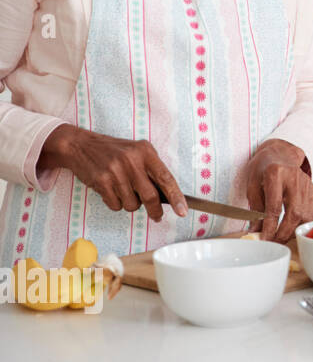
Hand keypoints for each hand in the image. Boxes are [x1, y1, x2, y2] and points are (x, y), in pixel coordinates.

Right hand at [37, 124, 185, 221]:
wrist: (80, 145)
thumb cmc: (113, 152)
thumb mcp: (136, 152)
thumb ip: (151, 170)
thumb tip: (168, 197)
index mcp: (145, 152)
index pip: (166, 178)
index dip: (177, 197)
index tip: (183, 211)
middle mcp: (132, 161)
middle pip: (151, 196)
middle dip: (155, 211)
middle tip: (157, 216)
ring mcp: (115, 171)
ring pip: (132, 204)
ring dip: (130, 204)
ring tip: (123, 190)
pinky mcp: (101, 181)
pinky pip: (116, 205)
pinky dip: (116, 203)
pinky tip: (111, 190)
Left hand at [246, 139, 312, 241]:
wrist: (281, 153)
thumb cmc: (263, 167)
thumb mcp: (252, 183)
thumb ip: (255, 207)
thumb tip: (256, 230)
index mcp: (275, 173)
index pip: (274, 206)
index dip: (269, 226)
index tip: (264, 239)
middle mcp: (294, 178)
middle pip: (294, 212)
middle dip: (284, 232)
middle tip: (273, 243)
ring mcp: (306, 184)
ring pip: (304, 214)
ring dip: (292, 230)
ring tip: (280, 238)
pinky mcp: (312, 189)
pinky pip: (309, 211)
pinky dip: (299, 223)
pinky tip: (290, 228)